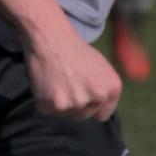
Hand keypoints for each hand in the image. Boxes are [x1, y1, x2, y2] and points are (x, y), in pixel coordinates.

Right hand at [0, 0, 121, 120]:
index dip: (91, 108)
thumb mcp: (101, 68)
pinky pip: (47, 110)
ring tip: (55, 82)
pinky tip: (45, 83)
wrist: (51, 38)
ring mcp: (76, 103)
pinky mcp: (55, 105)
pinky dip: (43, 100)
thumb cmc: (75, 50)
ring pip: (65, 115)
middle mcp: (98, 98)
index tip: (82, 99)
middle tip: (65, 86)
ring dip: (58, 103)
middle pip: (83, 117)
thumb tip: (97, 107)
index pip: (103, 115)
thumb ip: (102, 89)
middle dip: (74, 106)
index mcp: (112, 89)